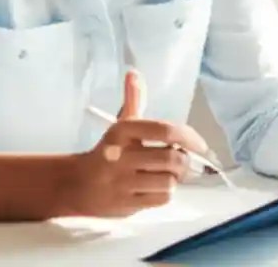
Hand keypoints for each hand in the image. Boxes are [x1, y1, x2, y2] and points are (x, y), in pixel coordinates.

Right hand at [63, 70, 209, 216]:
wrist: (77, 184)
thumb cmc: (108, 152)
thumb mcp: (120, 125)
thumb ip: (133, 100)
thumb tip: (134, 73)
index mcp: (122, 131)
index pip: (165, 130)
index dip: (190, 137)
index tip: (201, 145)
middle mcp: (120, 155)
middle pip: (172, 158)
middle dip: (184, 161)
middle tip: (182, 161)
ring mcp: (122, 182)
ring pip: (169, 181)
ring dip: (175, 179)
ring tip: (168, 174)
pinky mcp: (126, 204)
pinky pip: (161, 199)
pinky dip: (166, 194)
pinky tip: (156, 187)